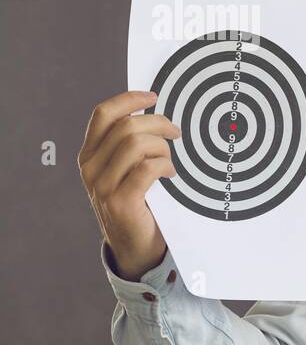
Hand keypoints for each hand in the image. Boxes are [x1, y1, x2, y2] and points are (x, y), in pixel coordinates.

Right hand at [78, 90, 182, 281]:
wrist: (135, 247)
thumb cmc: (138, 203)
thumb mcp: (127, 170)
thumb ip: (132, 146)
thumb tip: (158, 114)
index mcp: (90, 154)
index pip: (103, 114)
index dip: (129, 99)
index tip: (153, 96)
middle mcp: (91, 168)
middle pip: (126, 126)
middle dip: (158, 123)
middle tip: (176, 132)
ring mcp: (102, 186)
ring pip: (136, 144)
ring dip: (162, 148)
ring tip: (170, 160)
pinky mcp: (120, 202)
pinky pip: (147, 168)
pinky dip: (165, 165)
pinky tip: (171, 174)